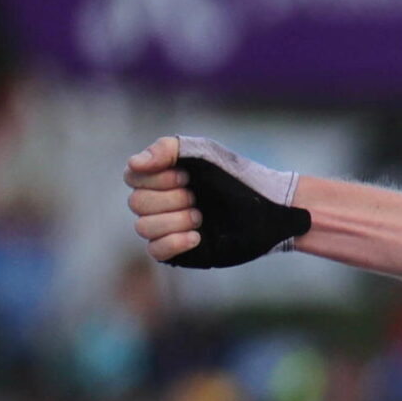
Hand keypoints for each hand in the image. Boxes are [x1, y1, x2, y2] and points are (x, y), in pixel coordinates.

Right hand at [125, 135, 309, 267]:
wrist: (269, 208)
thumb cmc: (237, 177)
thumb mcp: (205, 152)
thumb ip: (167, 149)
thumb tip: (134, 164)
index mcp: (161, 177)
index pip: (132, 178)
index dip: (156, 178)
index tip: (186, 176)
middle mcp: (160, 202)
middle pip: (136, 204)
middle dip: (169, 200)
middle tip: (197, 198)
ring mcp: (169, 227)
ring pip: (143, 228)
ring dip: (174, 220)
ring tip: (201, 217)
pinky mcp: (181, 250)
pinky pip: (155, 251)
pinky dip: (173, 243)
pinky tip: (197, 237)